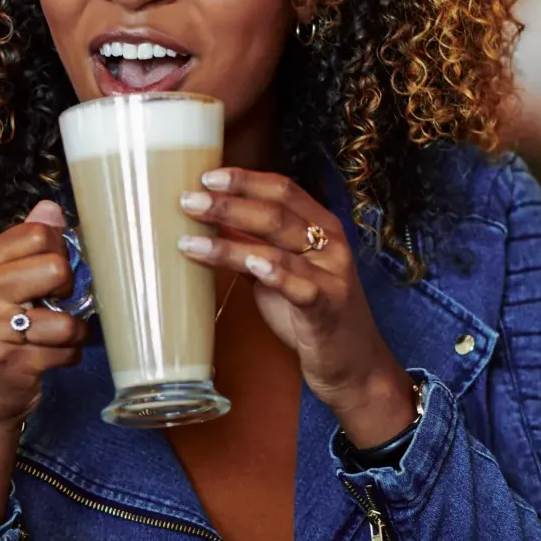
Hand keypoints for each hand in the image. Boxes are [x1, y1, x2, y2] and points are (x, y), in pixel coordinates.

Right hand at [0, 200, 87, 428]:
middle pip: (56, 268)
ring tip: (51, 336)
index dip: (57, 253)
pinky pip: (67, 351)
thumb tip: (51, 208)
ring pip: (66, 319)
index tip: (46, 275)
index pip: (38, 234)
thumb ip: (26, 243)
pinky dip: (68, 355)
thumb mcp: (2, 282)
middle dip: (66, 290)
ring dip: (71, 331)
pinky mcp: (12, 364)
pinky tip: (49, 357)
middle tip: (50, 305)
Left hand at [178, 168, 415, 447]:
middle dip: (228, 204)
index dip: (244, 180)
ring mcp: (332, 275)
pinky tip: (250, 264)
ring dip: (229, 242)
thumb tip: (206, 220)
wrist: (353, 363)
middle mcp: (330, 244)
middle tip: (188, 201)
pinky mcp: (327, 307)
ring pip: (278, 246)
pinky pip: (300, 285)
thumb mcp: (282, 269)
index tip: (206, 177)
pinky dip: (274, 272)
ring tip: (188, 240)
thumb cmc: (311, 312)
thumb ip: (252, 244)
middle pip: (276, 212)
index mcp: (321, 226)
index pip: (283, 189)